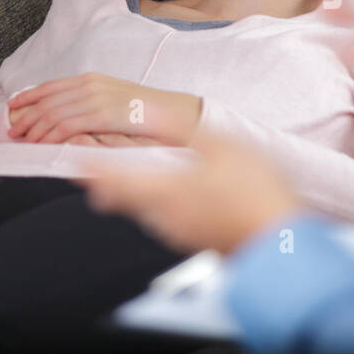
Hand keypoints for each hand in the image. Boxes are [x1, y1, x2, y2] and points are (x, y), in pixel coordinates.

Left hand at [6, 73, 201, 146]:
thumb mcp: (116, 100)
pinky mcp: (102, 114)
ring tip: (23, 142)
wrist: (172, 112)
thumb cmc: (147, 111)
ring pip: (53, 114)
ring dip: (34, 129)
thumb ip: (93, 103)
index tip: (12, 108)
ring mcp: (96, 98)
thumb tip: (73, 115)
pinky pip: (67, 125)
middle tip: (12, 131)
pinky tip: (42, 145)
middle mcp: (90, 85)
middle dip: (26, 116)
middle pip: (47, 100)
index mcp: (92, 79)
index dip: (28, 97)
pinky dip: (50, 136)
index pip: (51, 86)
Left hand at [76, 125, 304, 254]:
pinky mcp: (192, 241)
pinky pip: (165, 220)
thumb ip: (179, 128)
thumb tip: (145, 111)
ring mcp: (176, 232)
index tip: (74, 158)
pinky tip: (176, 197)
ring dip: (134, 193)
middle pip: (121, 198)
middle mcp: (162, 215)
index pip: (111, 178)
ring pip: (144, 210)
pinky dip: (159, 206)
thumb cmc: (255, 192)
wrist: (279, 242)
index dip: (89, 167)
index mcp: (164, 189)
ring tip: (133, 177)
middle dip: (107, 181)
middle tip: (93, 166)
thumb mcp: (221, 146)